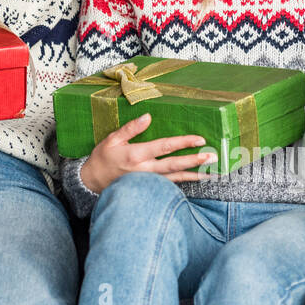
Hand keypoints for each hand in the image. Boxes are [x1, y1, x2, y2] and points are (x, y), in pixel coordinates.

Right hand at [78, 112, 216, 195]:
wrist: (92, 183)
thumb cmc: (103, 158)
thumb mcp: (112, 139)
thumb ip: (130, 128)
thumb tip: (147, 116)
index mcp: (136, 155)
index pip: (164, 147)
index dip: (183, 142)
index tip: (199, 139)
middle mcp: (145, 169)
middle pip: (174, 165)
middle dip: (194, 161)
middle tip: (212, 157)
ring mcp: (148, 181)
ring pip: (176, 179)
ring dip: (195, 175)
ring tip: (212, 173)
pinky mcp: (148, 188)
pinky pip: (170, 186)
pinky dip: (184, 183)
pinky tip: (196, 179)